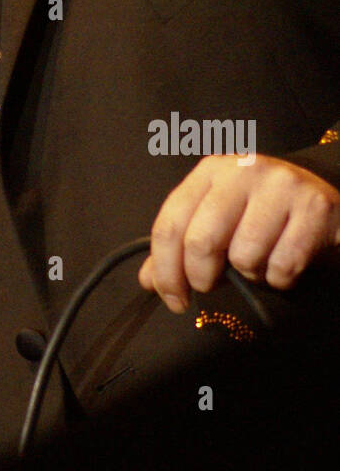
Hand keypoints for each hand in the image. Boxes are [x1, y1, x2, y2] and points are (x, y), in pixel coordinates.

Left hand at [137, 153, 339, 311]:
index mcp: (211, 171)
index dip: (166, 269)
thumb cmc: (261, 211)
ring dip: (249, 274)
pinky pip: (283, 266)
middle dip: (201, 277)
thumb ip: (181, 245)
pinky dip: (280, 278)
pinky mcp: (315, 207)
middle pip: (201, 241)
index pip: (171, 223)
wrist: (322, 194)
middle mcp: (243, 171)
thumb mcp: (218, 218)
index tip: (174, 299)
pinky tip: (284, 261)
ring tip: (258, 262)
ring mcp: (281, 186)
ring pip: (244, 256)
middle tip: (210, 285)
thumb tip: (148, 280)